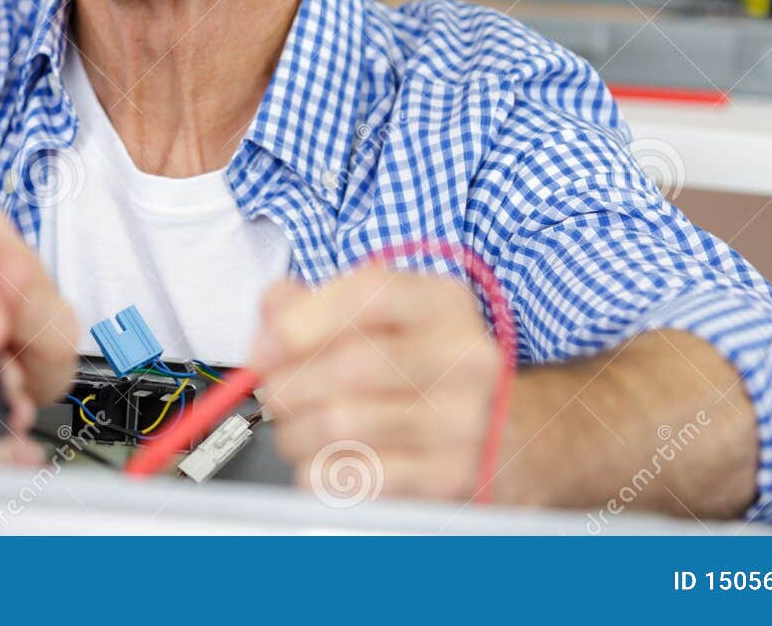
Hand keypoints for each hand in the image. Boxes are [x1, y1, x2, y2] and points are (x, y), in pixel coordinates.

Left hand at [249, 265, 501, 501]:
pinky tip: (322, 461)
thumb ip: (316, 305)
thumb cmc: (426, 368)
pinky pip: (357, 477)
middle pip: (350, 364)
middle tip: (271, 393)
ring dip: (296, 431)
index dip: (305, 318)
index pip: (369, 294)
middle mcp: (465, 357)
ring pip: (344, 423)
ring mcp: (465, 420)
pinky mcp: (452, 477)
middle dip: (288, 382)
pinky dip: (320, 471)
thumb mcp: (383, 319)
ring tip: (294, 429)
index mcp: (444, 303)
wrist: (507, 433)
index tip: (264, 345)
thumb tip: (273, 309)